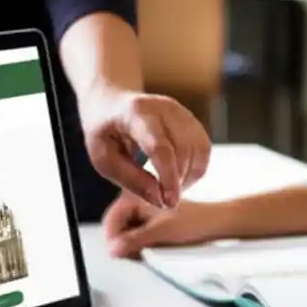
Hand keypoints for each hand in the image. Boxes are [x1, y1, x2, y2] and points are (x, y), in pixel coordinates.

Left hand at [81, 88, 210, 208]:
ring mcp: (181, 111)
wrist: (111, 103)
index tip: (170, 203)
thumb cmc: (104, 133)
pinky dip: (195, 169)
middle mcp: (164, 108)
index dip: (168, 177)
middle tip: (161, 201)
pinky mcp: (191, 120)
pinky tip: (177, 178)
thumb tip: (160, 200)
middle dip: (176, 182)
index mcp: (136, 114)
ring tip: (167, 189)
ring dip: (187, 178)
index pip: (160, 147)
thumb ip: (132, 179)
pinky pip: (203, 149)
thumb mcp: (104, 159)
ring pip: (198, 151)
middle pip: (182, 151)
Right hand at [102, 191, 227, 257]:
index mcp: (136, 195)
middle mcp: (138, 200)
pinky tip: (154, 250)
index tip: (118, 255)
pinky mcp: (153, 222)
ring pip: (129, 234)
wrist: (219, 223)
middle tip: (135, 256)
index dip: (113, 239)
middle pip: (119, 228)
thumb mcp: (161, 232)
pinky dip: (144, 245)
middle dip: (124, 244)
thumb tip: (113, 250)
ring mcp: (145, 211)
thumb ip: (135, 241)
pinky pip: (140, 236)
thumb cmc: (195, 222)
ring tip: (148, 252)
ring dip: (135, 246)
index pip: (112, 220)